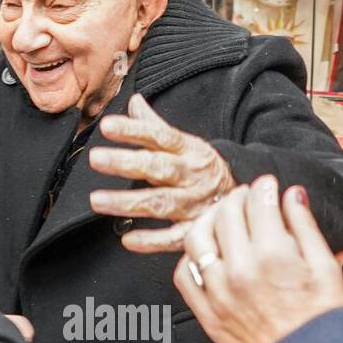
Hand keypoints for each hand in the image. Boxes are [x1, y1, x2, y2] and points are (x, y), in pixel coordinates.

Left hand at [89, 93, 234, 252]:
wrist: (246, 201)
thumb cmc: (203, 170)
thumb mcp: (186, 143)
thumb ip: (156, 125)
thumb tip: (133, 101)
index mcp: (190, 150)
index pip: (160, 136)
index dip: (134, 130)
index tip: (106, 126)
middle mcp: (193, 176)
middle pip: (159, 167)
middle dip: (126, 163)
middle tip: (95, 158)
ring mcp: (196, 204)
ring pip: (161, 203)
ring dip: (128, 202)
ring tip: (97, 200)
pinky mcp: (196, 231)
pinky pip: (174, 238)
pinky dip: (151, 241)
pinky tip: (127, 239)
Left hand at [172, 175, 342, 342]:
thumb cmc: (318, 320)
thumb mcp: (326, 268)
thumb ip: (306, 226)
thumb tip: (292, 195)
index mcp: (274, 256)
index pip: (258, 203)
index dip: (263, 187)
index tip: (266, 185)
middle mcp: (241, 270)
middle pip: (225, 213)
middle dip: (237, 197)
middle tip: (246, 198)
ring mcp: (218, 291)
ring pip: (196, 237)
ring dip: (207, 220)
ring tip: (221, 218)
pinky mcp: (205, 311)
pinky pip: (183, 273)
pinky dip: (190, 258)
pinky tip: (206, 253)